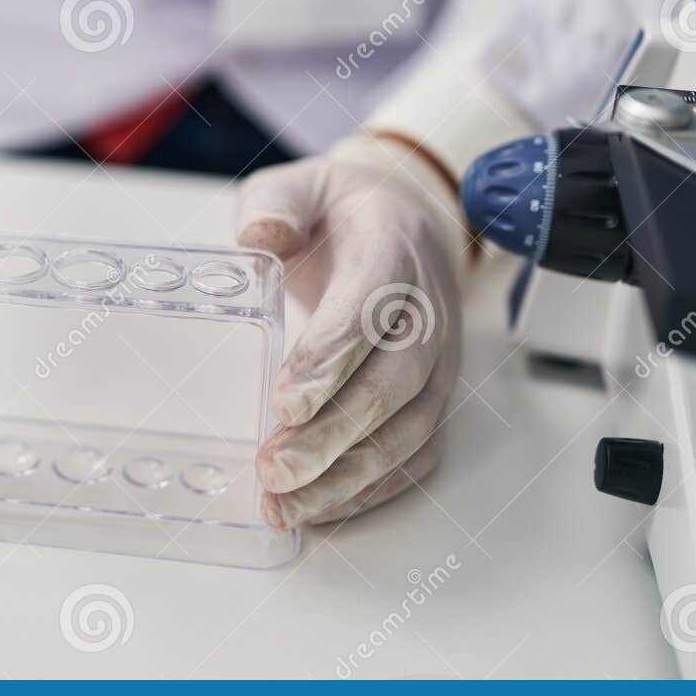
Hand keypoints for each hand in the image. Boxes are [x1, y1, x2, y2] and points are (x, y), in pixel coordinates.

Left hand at [235, 141, 464, 528]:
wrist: (407, 221)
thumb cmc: (340, 212)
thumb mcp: (299, 185)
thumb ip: (276, 205)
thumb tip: (258, 236)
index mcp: (393, 251)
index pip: (370, 310)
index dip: (329, 359)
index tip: (285, 402)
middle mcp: (427, 313)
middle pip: (391, 385)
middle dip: (331, 435)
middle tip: (274, 469)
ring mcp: (438, 364)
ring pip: (405, 432)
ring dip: (346, 476)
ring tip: (286, 505)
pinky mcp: (432, 400)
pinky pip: (413, 456)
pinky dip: (370, 490)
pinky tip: (318, 509)